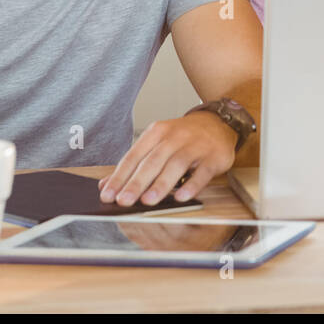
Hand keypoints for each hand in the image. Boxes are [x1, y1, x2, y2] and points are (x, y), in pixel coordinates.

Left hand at [98, 112, 236, 205]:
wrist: (217, 122)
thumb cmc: (183, 138)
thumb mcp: (157, 143)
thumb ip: (134, 163)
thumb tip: (106, 185)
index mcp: (156, 132)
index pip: (134, 156)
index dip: (120, 176)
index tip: (108, 195)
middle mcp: (175, 136)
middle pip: (153, 161)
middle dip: (136, 182)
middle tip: (123, 201)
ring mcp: (195, 146)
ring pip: (176, 165)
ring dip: (161, 184)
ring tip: (148, 201)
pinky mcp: (213, 157)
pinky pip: (202, 172)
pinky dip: (191, 185)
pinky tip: (181, 197)